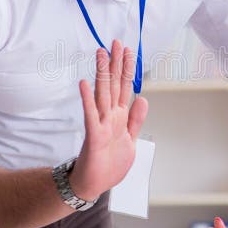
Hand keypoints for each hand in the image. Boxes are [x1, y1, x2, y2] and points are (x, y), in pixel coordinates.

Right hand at [69, 40, 147, 200]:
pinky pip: (90, 115)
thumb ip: (136, 119)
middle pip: (113, 85)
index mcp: (119, 117)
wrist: (94, 185)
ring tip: (100, 54)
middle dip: (115, 64)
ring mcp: (101, 124)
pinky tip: (84, 83)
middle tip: (115, 42)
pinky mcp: (94, 136)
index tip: (129, 51)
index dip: (127, 69)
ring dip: (101, 74)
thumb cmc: (109, 163)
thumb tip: (143, 98)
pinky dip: (87, 99)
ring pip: (102, 94)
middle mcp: (109, 116)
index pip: (124, 87)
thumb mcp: (130, 139)